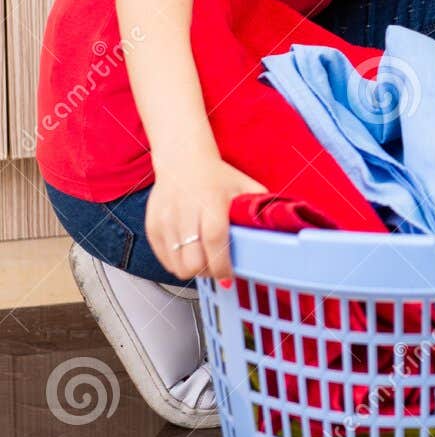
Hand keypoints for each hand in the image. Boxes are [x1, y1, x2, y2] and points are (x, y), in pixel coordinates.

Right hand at [145, 156, 268, 283]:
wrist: (182, 159)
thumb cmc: (216, 175)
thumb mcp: (244, 186)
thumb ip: (259, 208)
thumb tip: (280, 227)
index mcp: (211, 202)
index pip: (215, 242)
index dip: (222, 265)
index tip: (228, 276)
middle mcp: (186, 212)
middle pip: (193, 261)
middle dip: (207, 272)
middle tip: (216, 269)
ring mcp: (166, 220)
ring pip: (177, 265)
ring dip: (192, 270)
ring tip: (203, 261)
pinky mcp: (152, 226)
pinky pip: (163, 259)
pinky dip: (176, 264)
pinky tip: (188, 254)